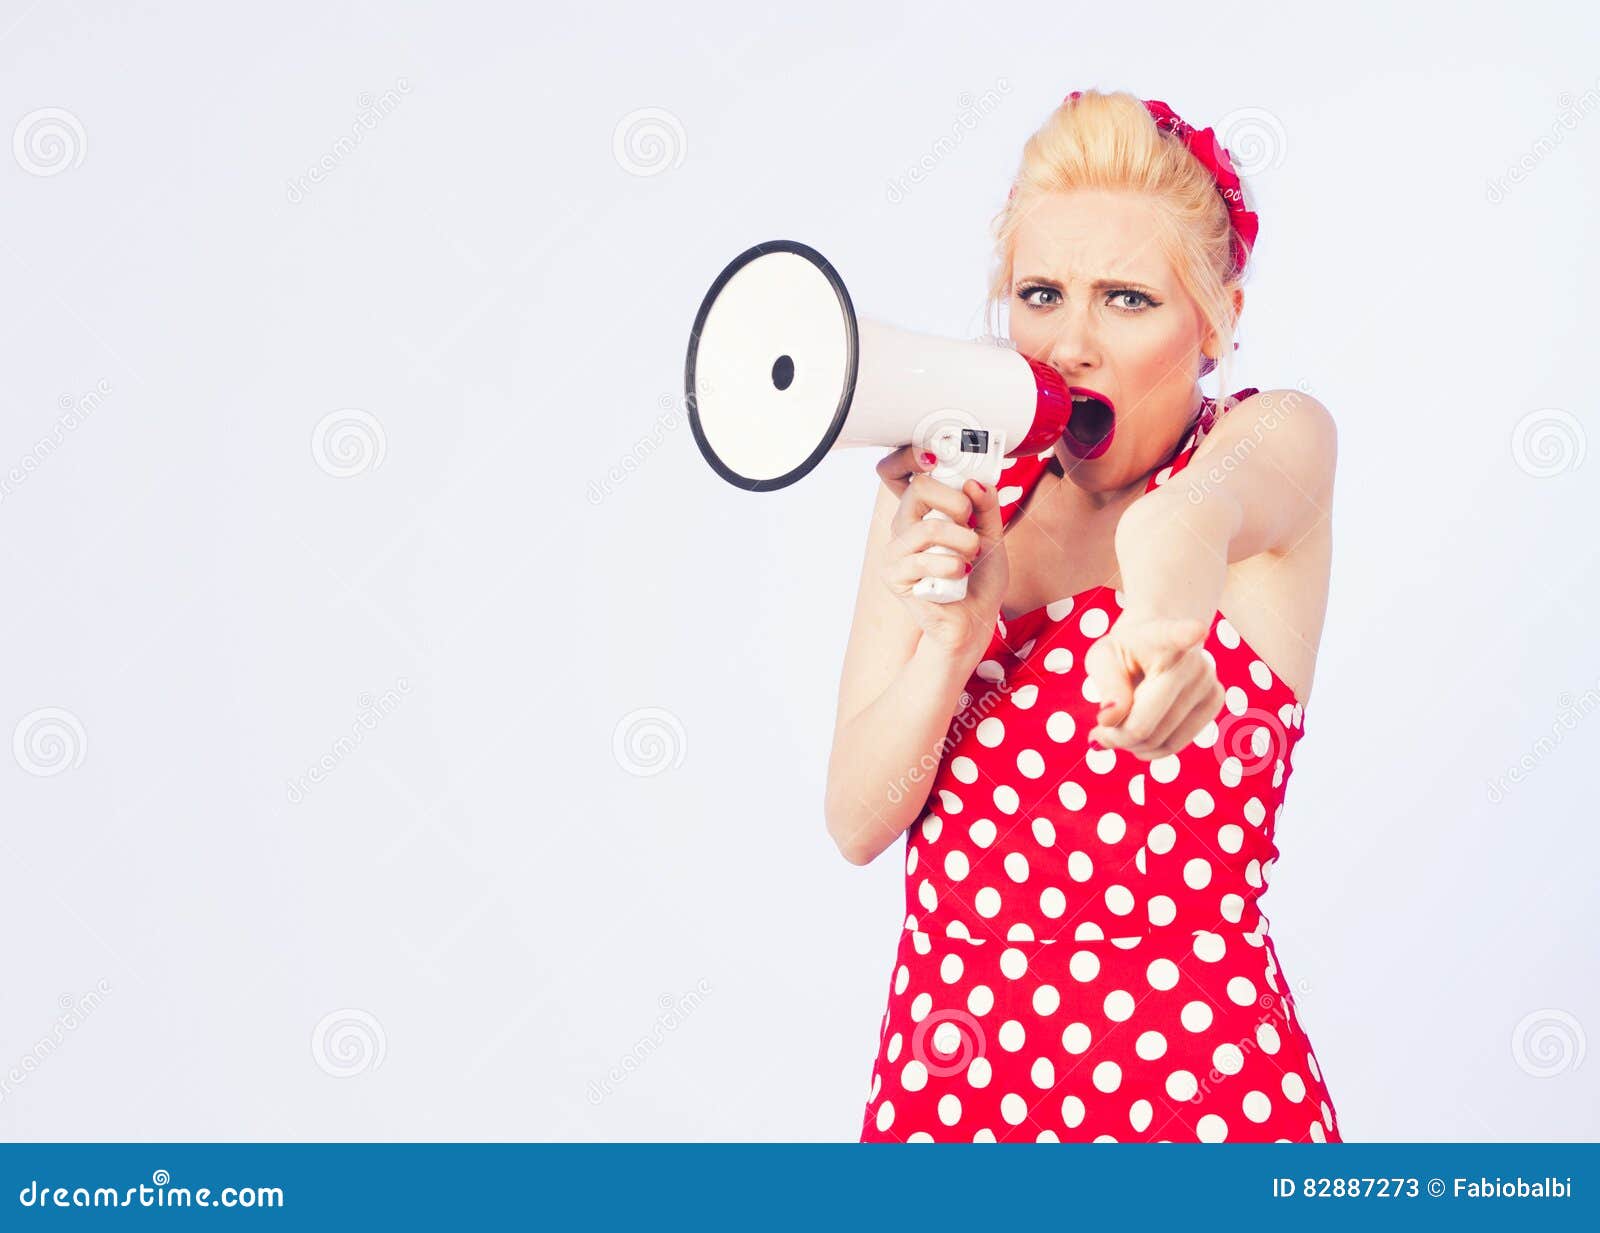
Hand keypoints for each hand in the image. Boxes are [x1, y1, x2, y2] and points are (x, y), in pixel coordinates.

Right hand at [875, 445, 1008, 662]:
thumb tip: (975, 482)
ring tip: (971, 557)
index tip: (942, 457)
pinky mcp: (895, 577)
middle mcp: (904, 526)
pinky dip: (950, 567)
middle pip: (918, 487)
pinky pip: (923, 561)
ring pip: (927, 528)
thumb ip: (986, 507)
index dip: (916, 456)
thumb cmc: (978, 580)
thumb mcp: (991, 535)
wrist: (973, 623)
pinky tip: (958, 576)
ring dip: (962, 542)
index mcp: (923, 512)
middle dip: (955, 502)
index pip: (908, 471)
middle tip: (970, 520)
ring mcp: (896, 552)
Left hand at [1083, 613, 1221, 759]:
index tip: (1197, 630)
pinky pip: (1174, 745)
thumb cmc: (1127, 652)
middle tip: (1100, 729)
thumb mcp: (1103, 658)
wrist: (1159, 645)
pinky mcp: (1214, 704)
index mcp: (1163, 637)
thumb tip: (1110, 719)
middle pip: (1145, 724)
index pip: (1177, 635)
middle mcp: (1194, 661)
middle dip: (1116, 736)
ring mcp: (1209, 684)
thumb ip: (1106, 686)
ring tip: (1119, 727)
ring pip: (1161, 742)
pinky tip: (1139, 732)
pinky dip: (1150, 748)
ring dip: (1132, 745)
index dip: (1187, 633)